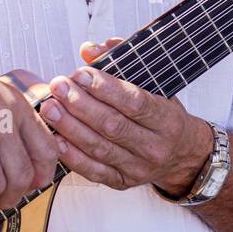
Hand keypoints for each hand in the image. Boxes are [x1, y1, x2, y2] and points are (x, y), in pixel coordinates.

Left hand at [42, 38, 214, 195]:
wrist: (182, 156)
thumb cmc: (163, 114)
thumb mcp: (154, 84)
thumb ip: (122, 61)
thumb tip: (89, 49)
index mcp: (167, 119)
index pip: (135, 102)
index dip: (105, 88)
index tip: (80, 74)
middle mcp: (154, 146)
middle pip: (113, 126)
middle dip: (80, 105)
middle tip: (58, 87)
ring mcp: (138, 168)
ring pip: (100, 148)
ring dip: (70, 127)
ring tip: (50, 108)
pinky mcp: (122, 182)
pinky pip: (94, 171)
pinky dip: (72, 156)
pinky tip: (55, 139)